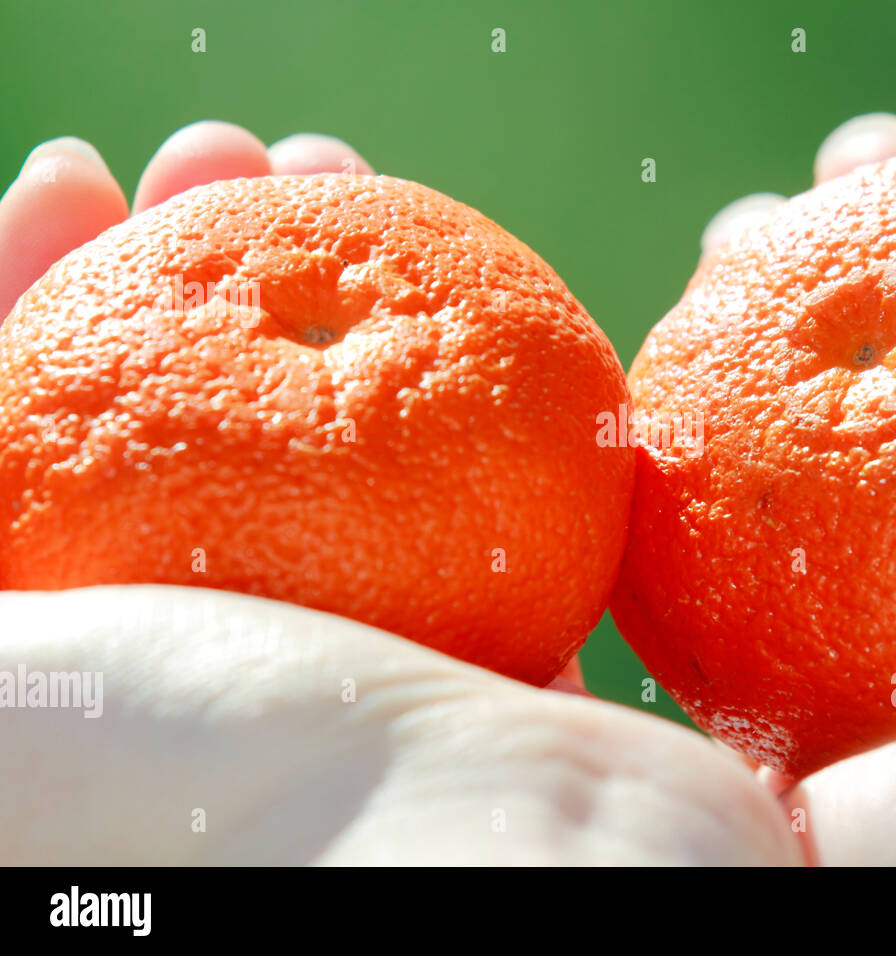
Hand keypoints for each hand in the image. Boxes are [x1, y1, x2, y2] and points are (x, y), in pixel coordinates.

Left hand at [0, 122, 799, 864]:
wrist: (612, 906)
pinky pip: (435, 508)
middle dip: (172, 275)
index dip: (8, 311)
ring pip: (302, 461)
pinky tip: (459, 289)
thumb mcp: (25, 726)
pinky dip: (438, 388)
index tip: (69, 182)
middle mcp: (207, 721)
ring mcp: (350, 702)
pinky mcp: (475, 685)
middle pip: (156, 451)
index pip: (13, 485)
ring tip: (331, 171)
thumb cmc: (302, 830)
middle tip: (215, 157)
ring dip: (311, 301)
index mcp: (84, 727)